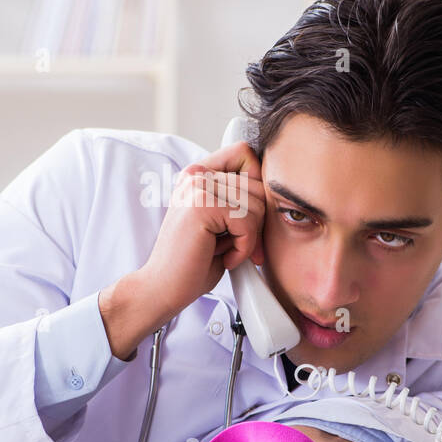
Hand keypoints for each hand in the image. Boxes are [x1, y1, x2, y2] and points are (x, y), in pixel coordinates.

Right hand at [134, 140, 267, 323]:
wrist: (164, 288)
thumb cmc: (195, 261)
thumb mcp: (222, 223)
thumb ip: (241, 200)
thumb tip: (277, 190)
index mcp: (199, 173)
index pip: (245, 153)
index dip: (256, 185)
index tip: (247, 217)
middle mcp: (195, 174)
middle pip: (258, 184)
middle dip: (258, 222)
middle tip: (241, 245)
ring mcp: (196, 187)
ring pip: (257, 205)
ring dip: (250, 238)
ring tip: (228, 252)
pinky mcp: (201, 206)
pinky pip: (247, 223)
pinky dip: (244, 248)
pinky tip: (226, 259)